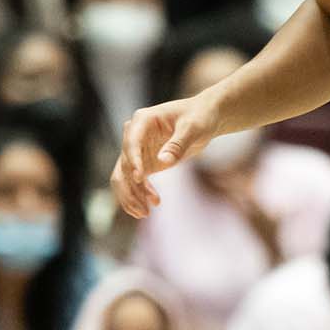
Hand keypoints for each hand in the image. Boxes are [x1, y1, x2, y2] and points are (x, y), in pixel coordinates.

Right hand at [112, 95, 223, 217]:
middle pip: (124, 163)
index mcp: (142, 120)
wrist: (205, 119)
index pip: (131, 143)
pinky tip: (152, 205)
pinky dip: (139, 194)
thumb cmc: (200, 117)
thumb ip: (178, 144)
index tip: (140, 178)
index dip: (134, 161)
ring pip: (124, 176)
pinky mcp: (144, 162)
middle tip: (143, 207)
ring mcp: (137, 150)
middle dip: (131, 186)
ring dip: (132, 195)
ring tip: (146, 212)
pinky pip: (134, 181)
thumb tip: (162, 161)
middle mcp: (134, 134)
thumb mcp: (193, 128)